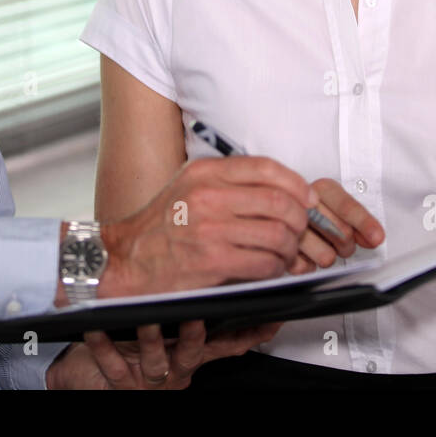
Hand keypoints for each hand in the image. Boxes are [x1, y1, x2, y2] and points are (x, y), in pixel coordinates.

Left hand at [46, 320, 282, 388]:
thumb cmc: (133, 346)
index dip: (249, 333)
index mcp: (191, 355)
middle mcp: (175, 369)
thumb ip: (194, 307)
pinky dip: (104, 344)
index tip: (265, 318)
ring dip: (152, 339)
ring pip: (154, 359)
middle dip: (196, 334)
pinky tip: (97, 326)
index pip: (227, 343)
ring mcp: (148, 378)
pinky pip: (110, 363)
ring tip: (147, 318)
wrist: (93, 377)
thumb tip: (217, 264)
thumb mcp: (171, 331)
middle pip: (194, 352)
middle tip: (197, 315)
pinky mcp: (119, 382)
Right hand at [98, 156, 316, 297]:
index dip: (296, 184)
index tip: (306, 198)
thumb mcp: (190, 187)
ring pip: (277, 233)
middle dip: (300, 218)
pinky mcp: (213, 260)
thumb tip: (280, 189)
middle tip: (300, 229)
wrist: (129, 260)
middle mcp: (208, 195)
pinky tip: (272, 268)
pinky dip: (277, 267)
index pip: (266, 168)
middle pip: (279, 201)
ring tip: (286, 252)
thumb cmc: (162, 226)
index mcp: (205, 172)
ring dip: (291, 247)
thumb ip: (229, 182)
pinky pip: (265, 262)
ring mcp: (210, 228)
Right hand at [288, 178, 384, 274]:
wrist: (277, 212)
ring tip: (322, 246)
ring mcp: (288, 226)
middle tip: (341, 241)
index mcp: (320, 189)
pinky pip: (306, 268)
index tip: (376, 237)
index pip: (345, 206)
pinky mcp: (279, 248)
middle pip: (341, 234)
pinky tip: (306, 253)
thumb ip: (358, 220)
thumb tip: (375, 238)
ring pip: (327, 256)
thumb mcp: (338, 205)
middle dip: (347, 244)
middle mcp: (302, 205)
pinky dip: (309, 264)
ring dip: (329, 255)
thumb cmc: (317, 210)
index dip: (364, 222)